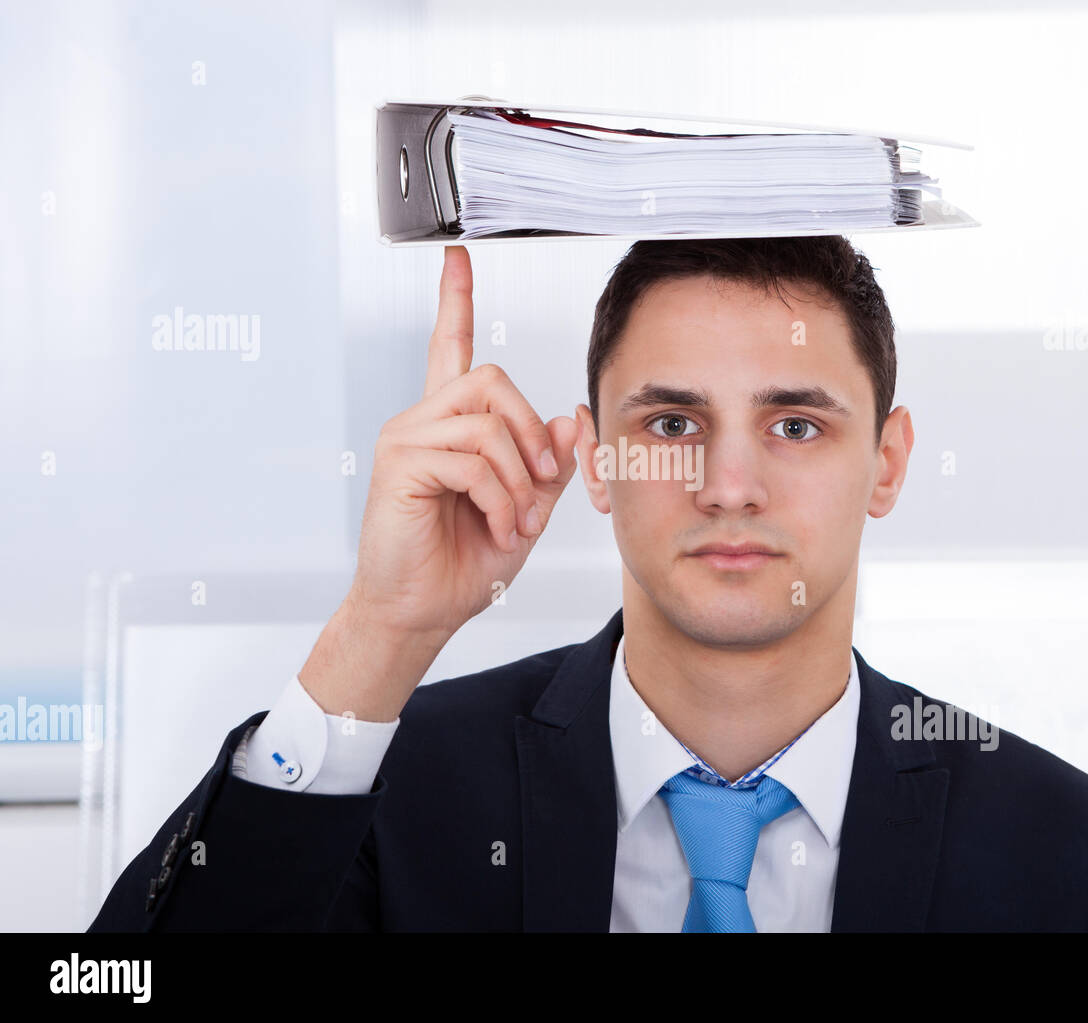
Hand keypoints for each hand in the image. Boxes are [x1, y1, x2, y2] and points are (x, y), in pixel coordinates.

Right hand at [301, 246, 579, 719]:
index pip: (450, 348)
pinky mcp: (400, 464)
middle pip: (493, 380)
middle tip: (542, 482)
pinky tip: (500, 526)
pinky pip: (472, 459)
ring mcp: (407, 440)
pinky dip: (502, 498)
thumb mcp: (527, 506)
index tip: (457, 258)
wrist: (421, 610)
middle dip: (533, 432)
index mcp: (451, 426)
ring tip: (519, 518)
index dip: (454, 302)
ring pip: (488, 423)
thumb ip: (547, 462)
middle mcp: (424, 422)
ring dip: (521, 478)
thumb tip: (569, 419)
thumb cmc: (464, 560)